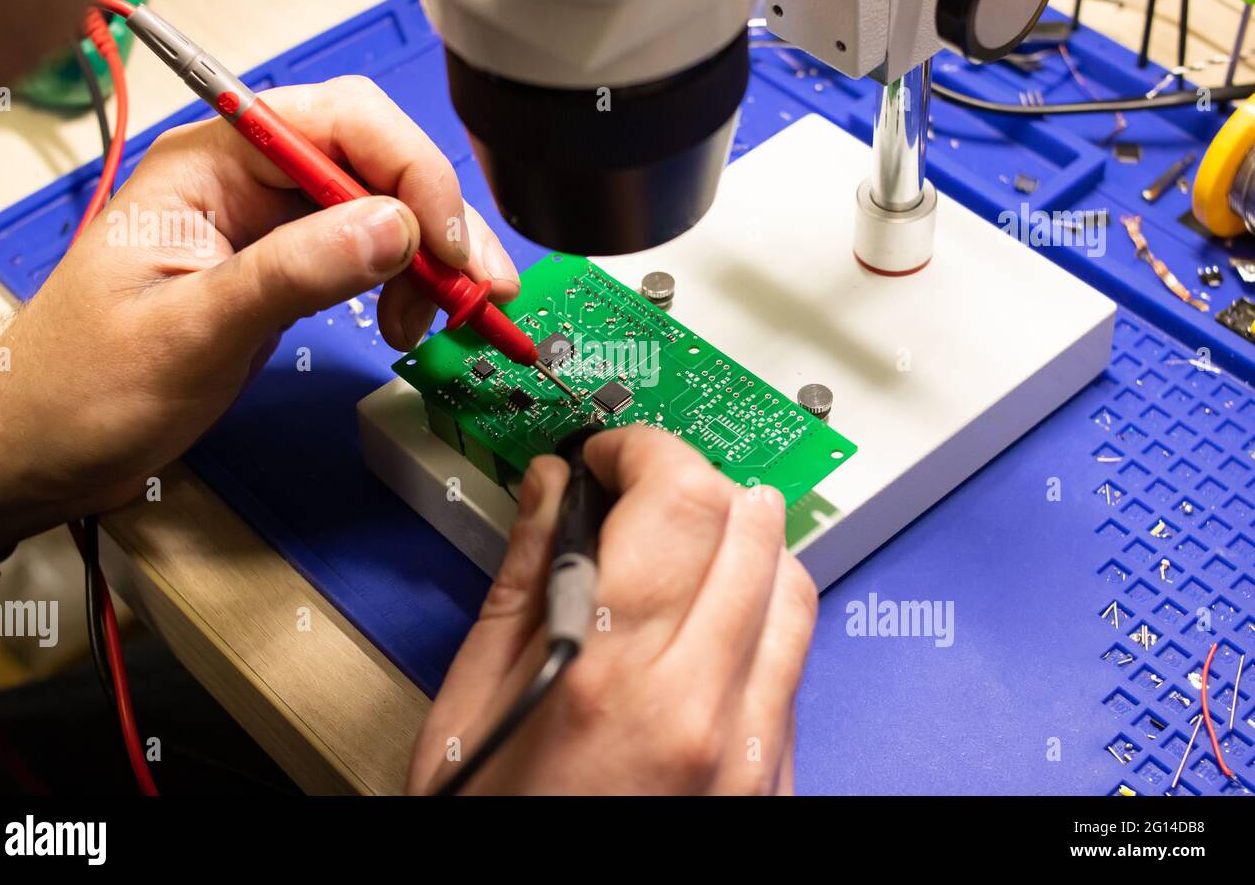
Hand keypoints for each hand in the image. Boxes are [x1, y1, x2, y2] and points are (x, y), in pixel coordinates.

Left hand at [0, 75, 519, 556]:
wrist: (40, 451)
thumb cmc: (84, 388)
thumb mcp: (193, 330)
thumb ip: (294, 271)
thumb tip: (396, 226)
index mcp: (210, 163)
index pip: (341, 122)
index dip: (414, 176)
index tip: (451, 248)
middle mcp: (245, 180)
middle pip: (375, 162)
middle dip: (439, 220)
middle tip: (483, 290)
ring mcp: (265, 226)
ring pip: (381, 210)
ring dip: (431, 258)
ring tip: (450, 317)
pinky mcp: (280, 271)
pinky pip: (363, 255)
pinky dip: (406, 284)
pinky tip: (413, 320)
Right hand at [407, 425, 817, 794]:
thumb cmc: (492, 823)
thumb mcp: (475, 700)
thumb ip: (523, 576)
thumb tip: (549, 490)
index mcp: (611, 672)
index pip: (675, 496)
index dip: (643, 447)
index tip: (612, 453)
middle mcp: (703, 703)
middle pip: (748, 523)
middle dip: (693, 481)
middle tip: (642, 491)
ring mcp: (754, 747)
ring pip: (793, 581)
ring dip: (741, 539)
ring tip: (683, 548)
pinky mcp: (777, 777)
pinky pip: (795, 658)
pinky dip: (759, 612)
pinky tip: (708, 624)